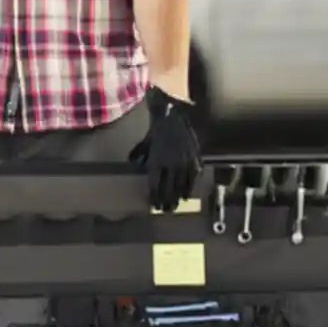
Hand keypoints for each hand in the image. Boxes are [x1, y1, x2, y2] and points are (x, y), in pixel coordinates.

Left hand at [129, 85, 202, 211]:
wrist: (175, 116)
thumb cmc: (157, 129)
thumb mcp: (145, 142)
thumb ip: (139, 154)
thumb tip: (133, 164)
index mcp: (157, 160)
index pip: (155, 184)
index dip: (155, 196)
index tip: (154, 205)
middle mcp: (170, 164)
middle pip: (168, 188)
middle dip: (166, 201)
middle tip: (165, 210)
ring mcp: (183, 162)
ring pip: (181, 185)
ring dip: (177, 198)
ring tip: (175, 206)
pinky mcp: (194, 158)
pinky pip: (193, 178)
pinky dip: (190, 188)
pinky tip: (187, 195)